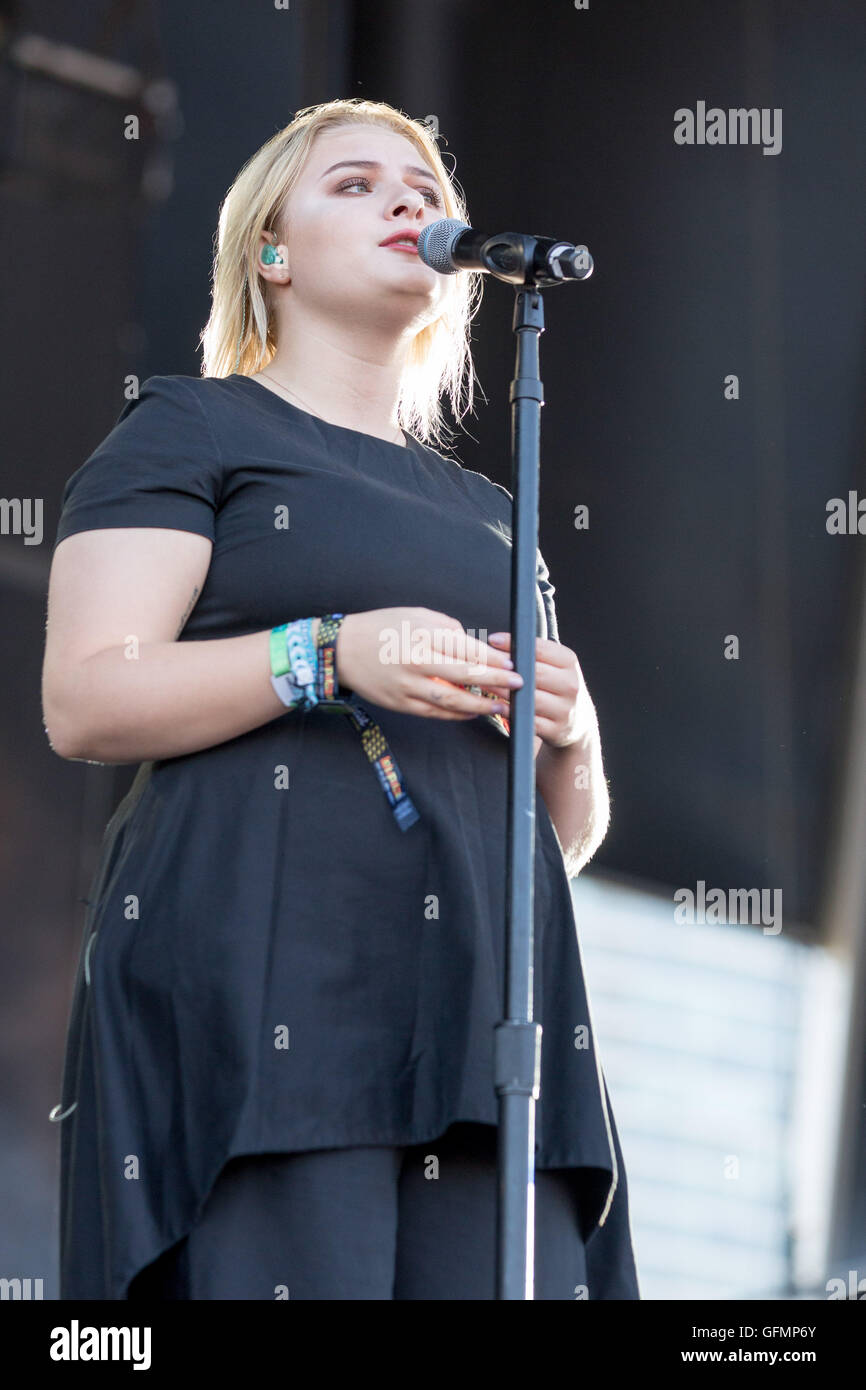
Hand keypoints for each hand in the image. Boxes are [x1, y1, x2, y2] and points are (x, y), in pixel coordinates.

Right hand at [334, 609, 523, 720]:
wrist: (342, 650)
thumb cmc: (382, 627)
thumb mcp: (416, 615)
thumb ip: (448, 629)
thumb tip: (474, 645)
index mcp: (424, 635)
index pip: (468, 649)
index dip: (494, 659)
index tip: (514, 664)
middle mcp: (418, 661)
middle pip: (466, 675)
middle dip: (496, 682)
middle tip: (518, 685)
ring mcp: (408, 685)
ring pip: (452, 700)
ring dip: (480, 705)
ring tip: (501, 706)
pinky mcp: (401, 703)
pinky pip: (435, 712)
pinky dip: (456, 714)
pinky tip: (472, 713)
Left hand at [487, 632, 595, 747]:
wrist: (578, 722)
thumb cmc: (558, 688)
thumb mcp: (555, 667)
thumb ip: (534, 654)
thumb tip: (500, 641)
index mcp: (570, 663)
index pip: (540, 649)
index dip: (514, 643)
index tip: (493, 640)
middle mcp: (571, 685)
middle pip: (534, 673)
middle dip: (506, 669)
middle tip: (484, 664)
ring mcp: (564, 709)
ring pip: (528, 697)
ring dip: (504, 690)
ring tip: (485, 683)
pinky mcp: (555, 729)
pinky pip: (527, 718)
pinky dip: (510, 711)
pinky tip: (497, 705)